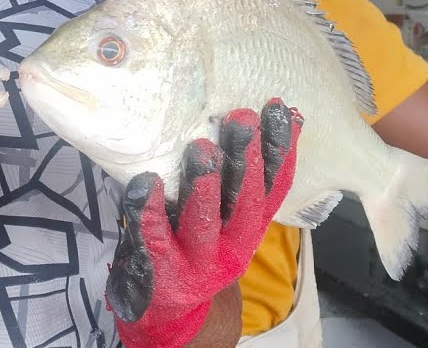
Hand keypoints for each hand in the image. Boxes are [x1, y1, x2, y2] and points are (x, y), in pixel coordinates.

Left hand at [108, 99, 302, 347]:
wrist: (173, 318)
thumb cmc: (196, 249)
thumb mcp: (228, 221)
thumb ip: (238, 181)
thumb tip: (253, 115)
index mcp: (250, 229)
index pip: (273, 188)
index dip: (281, 151)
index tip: (281, 110)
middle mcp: (231, 247)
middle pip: (243, 204)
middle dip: (245, 160)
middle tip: (242, 118)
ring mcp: (196, 262)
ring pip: (203, 223)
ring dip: (203, 186)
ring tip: (202, 149)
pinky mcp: (159, 270)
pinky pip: (152, 238)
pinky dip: (148, 210)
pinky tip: (145, 183)